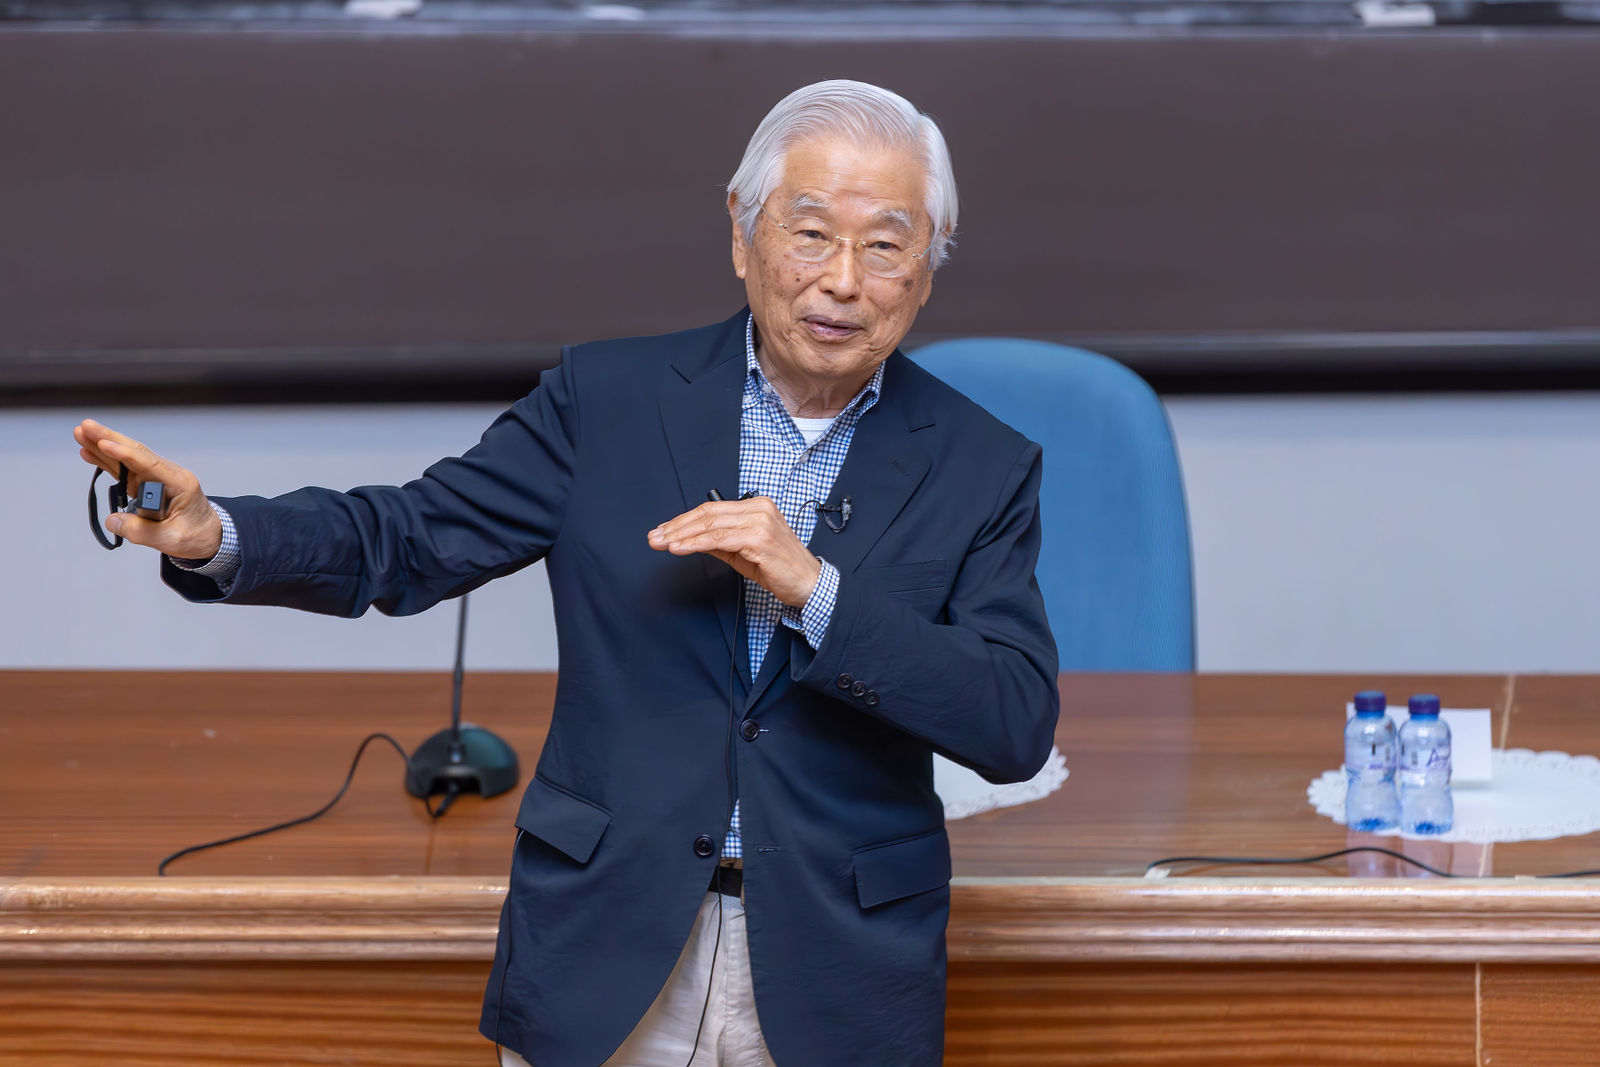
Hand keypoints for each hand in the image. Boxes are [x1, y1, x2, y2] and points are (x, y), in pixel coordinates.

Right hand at [73, 418, 222, 559]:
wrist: (209, 537)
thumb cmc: (196, 536)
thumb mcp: (171, 539)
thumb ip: (141, 531)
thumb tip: (112, 520)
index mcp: (179, 483)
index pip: (150, 464)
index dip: (126, 454)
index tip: (105, 444)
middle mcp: (167, 475)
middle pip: (136, 453)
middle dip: (109, 439)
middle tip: (85, 426)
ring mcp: (156, 479)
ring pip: (126, 458)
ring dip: (103, 446)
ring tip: (80, 434)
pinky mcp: (146, 485)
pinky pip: (124, 470)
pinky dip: (106, 461)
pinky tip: (89, 452)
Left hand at [648, 496, 821, 606]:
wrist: (807, 583)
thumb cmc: (779, 567)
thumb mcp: (742, 552)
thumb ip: (718, 542)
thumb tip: (689, 539)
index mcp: (756, 506)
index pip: (712, 509)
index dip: (684, 519)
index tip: (664, 530)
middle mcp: (758, 508)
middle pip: (707, 514)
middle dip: (677, 526)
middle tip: (655, 537)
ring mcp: (759, 521)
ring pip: (710, 525)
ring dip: (681, 535)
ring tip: (662, 544)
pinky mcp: (758, 538)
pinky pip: (719, 540)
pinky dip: (695, 544)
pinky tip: (679, 549)